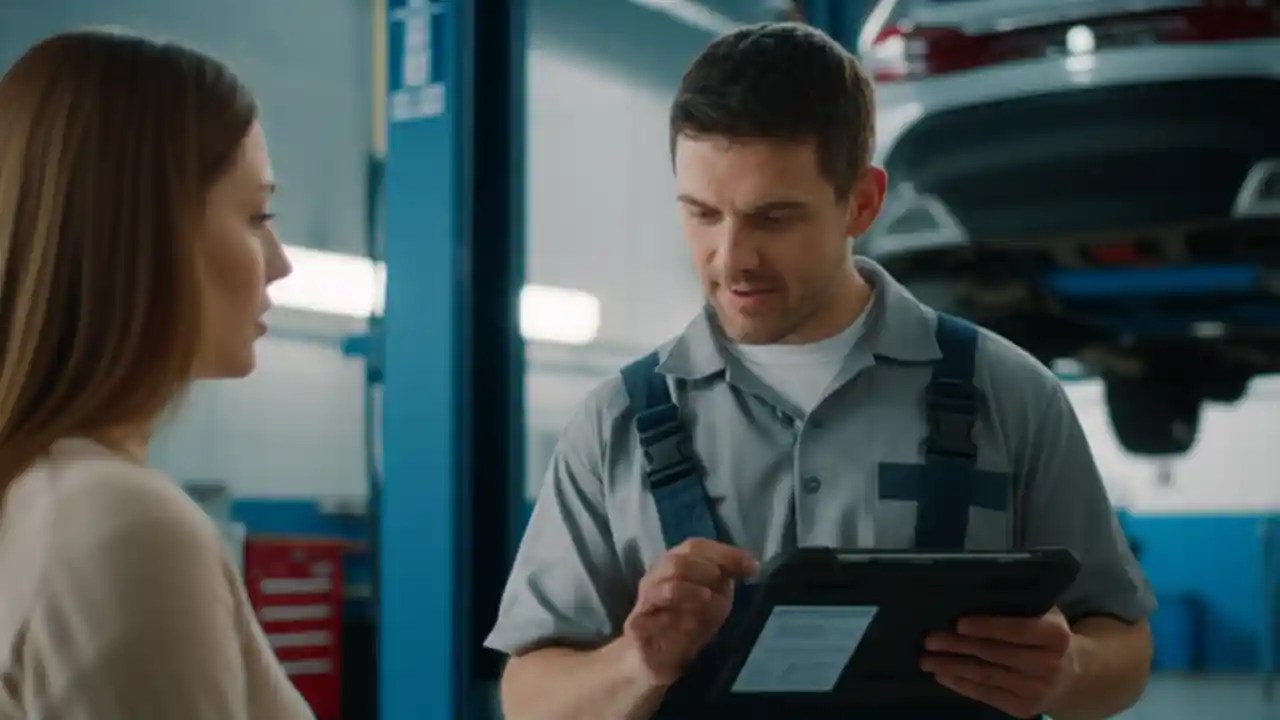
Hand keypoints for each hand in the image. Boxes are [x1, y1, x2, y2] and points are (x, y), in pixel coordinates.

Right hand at [622, 539, 758, 686]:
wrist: (656, 661)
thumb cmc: (687, 625)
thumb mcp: (714, 600)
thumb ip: (726, 580)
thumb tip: (751, 565)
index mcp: (674, 566)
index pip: (695, 546)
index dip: (724, 553)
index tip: (750, 566)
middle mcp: (656, 577)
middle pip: (677, 560)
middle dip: (707, 569)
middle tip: (722, 583)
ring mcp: (644, 601)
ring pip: (664, 585)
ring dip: (692, 589)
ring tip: (708, 599)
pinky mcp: (636, 627)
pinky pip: (651, 616)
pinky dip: (673, 616)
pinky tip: (688, 623)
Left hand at [921, 607, 1077, 718]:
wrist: (1076, 676)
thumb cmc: (1050, 638)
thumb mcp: (1046, 617)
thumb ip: (1019, 608)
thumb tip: (972, 596)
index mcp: (1055, 637)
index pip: (1015, 630)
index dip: (985, 627)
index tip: (958, 623)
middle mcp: (1047, 665)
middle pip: (994, 654)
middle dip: (958, 646)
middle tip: (930, 640)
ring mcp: (1035, 690)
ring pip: (986, 676)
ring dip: (952, 667)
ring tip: (927, 659)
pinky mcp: (1024, 708)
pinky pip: (986, 695)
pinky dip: (961, 685)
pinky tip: (942, 675)